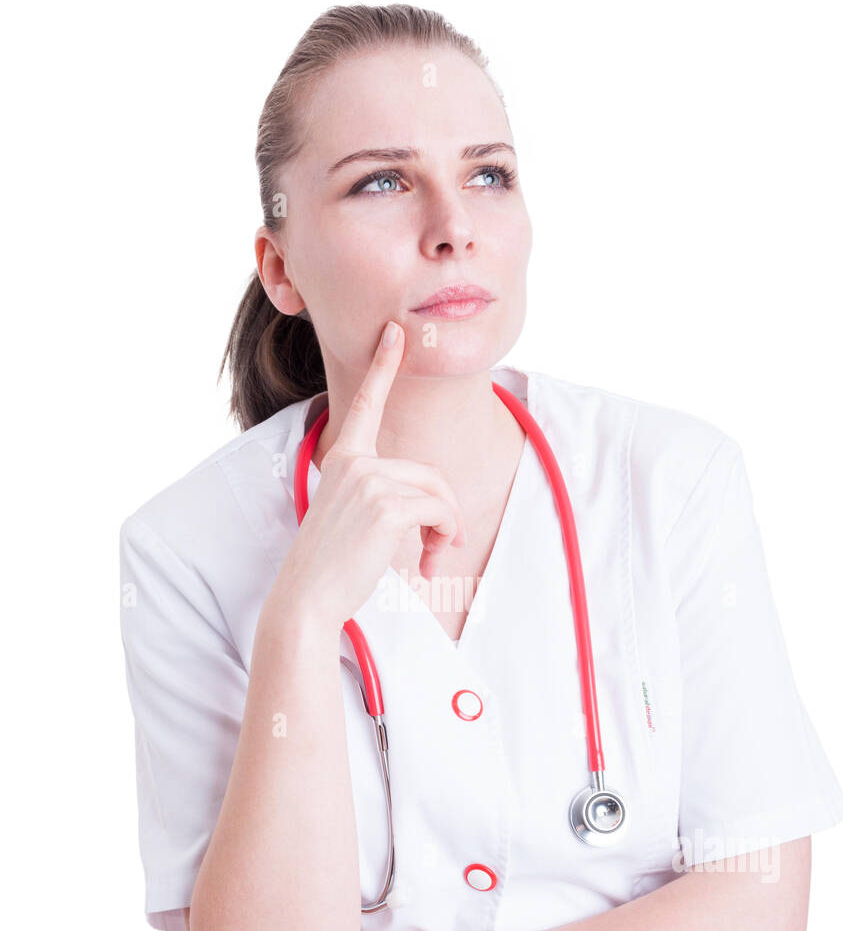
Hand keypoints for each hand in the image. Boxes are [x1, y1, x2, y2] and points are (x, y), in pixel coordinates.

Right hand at [264, 319, 467, 630]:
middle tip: (441, 549)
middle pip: (429, 472)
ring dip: (446, 528)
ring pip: (438, 491)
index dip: (382, 366)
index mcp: (342, 460)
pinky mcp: (386, 506)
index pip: (364, 405)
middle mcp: (354, 462)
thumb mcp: (351, 517)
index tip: (395, 332)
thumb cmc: (329, 567)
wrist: (307, 597)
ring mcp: (369, 481)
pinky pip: (439, 511)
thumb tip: (434, 508)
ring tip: (435, 559)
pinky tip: (430, 564)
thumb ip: (380, 495)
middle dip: (444, 512)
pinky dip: (445, 536)